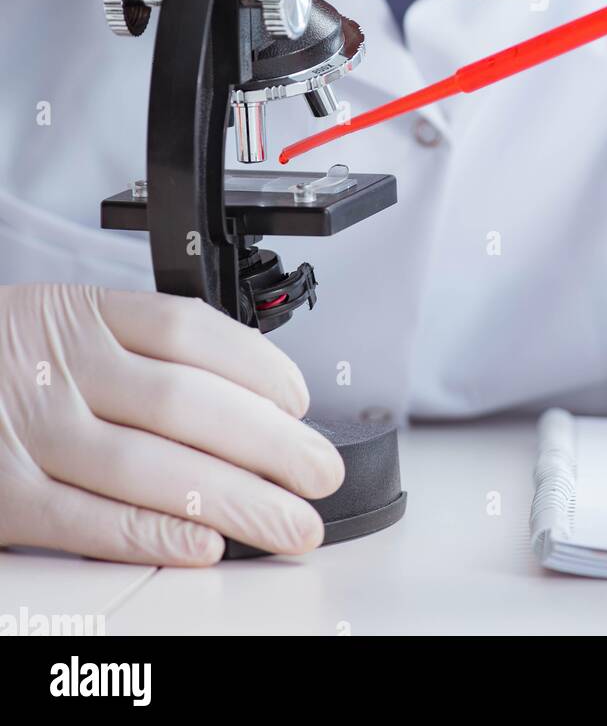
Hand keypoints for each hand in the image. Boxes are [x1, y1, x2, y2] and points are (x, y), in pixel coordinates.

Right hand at [0, 283, 343, 563]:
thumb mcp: (64, 325)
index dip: (258, 367)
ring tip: (290, 522)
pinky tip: (206, 544)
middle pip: (187, 404)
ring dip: (236, 499)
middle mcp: (60, 367)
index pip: (190, 331)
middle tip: (320, 472)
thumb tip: (245, 395)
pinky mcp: (3, 494)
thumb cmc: (3, 362)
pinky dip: (153, 534)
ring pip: (151, 466)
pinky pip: (89, 520)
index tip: (300, 402)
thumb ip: (136, 348)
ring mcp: (31, 431)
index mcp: (83, 316)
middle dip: (270, 444)